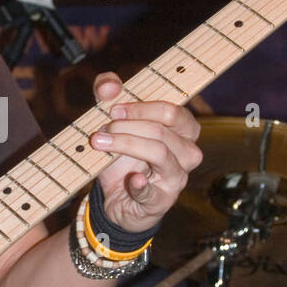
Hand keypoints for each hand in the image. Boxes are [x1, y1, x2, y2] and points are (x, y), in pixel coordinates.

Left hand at [89, 73, 201, 233]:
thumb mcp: (113, 121)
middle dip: (130, 125)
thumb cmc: (123, 157)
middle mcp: (186, 153)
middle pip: (163, 131)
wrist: (117, 198)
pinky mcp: (161, 201)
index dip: (141, 108)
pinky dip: (141, 185)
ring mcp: (176, 178)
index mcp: (182, 130)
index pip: (172, 111)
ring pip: (159, 154)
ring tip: (100, 142)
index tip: (113, 109)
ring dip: (126, 144)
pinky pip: (153, 191)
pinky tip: (132, 178)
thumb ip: (108, 94)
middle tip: (104, 127)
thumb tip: (109, 86)